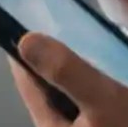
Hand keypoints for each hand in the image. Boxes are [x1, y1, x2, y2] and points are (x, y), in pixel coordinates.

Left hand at [10, 32, 127, 126]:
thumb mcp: (102, 98)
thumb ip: (65, 70)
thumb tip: (25, 41)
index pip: (28, 85)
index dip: (25, 53)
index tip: (25, 21)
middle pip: (47, 92)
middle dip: (51, 62)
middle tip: (58, 26)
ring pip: (66, 98)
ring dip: (71, 74)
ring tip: (80, 42)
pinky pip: (85, 105)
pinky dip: (88, 86)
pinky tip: (100, 71)